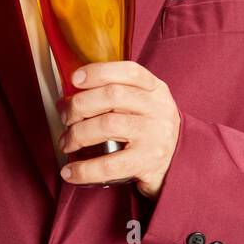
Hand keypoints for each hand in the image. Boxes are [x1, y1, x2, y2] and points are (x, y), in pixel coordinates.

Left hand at [56, 61, 181, 200]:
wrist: (178, 165)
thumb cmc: (150, 130)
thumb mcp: (144, 105)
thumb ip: (115, 95)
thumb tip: (65, 100)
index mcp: (156, 90)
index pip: (130, 72)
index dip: (99, 72)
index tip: (76, 79)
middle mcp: (158, 109)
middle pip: (112, 96)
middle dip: (79, 105)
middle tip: (65, 117)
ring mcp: (155, 136)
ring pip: (107, 125)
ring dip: (77, 134)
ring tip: (66, 143)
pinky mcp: (148, 162)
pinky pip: (109, 165)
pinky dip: (84, 169)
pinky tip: (70, 172)